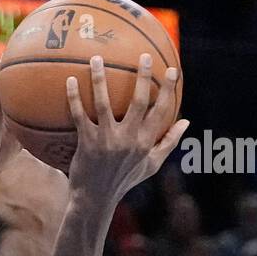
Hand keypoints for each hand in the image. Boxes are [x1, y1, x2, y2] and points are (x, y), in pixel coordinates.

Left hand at [64, 53, 188, 206]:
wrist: (95, 199)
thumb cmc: (123, 180)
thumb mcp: (151, 164)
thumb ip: (169, 142)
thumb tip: (187, 121)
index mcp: (146, 141)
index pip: (162, 111)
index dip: (168, 89)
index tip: (173, 70)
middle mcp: (129, 138)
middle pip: (138, 101)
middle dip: (143, 77)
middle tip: (144, 56)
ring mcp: (107, 140)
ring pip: (104, 103)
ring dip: (100, 79)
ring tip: (96, 58)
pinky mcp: (87, 143)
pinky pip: (80, 115)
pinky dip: (74, 97)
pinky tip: (69, 80)